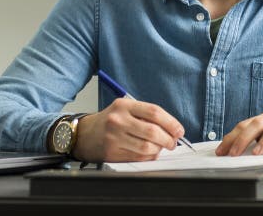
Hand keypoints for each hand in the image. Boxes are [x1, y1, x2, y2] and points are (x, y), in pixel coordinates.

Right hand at [72, 98, 186, 161]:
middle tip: (173, 142)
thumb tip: (172, 129)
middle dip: (168, 139)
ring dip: (159, 149)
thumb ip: (146, 116)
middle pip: (153, 132)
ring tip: (160, 147)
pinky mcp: (112, 153)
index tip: (179, 130)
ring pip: (147, 147)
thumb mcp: (125, 109)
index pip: (154, 112)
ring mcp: (114, 137)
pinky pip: (138, 157)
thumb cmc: (109, 121)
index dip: (171, 123)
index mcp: (124, 105)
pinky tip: (149, 153)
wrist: (83, 134)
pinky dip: (149, 156)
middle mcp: (118, 120)